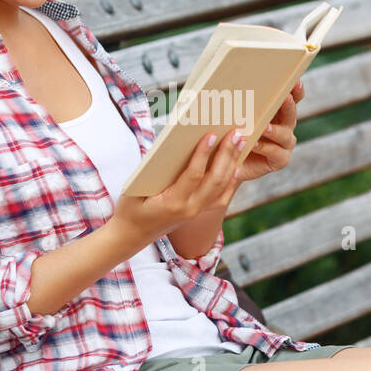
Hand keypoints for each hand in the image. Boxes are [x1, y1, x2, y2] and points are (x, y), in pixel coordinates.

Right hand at [110, 128, 243, 248]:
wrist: (132, 236)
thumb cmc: (130, 209)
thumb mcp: (135, 189)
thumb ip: (153, 171)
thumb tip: (174, 146)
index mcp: (173, 203)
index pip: (194, 175)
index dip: (203, 154)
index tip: (211, 135)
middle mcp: (190, 209)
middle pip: (215, 179)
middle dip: (226, 154)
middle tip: (235, 134)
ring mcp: (197, 212)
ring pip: (222, 187)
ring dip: (232, 163)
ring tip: (240, 143)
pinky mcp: (199, 213)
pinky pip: (221, 198)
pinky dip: (231, 182)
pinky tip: (236, 167)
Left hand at [233, 79, 302, 183]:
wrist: (230, 162)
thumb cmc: (234, 134)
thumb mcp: (237, 116)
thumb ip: (241, 104)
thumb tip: (229, 84)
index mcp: (278, 112)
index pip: (293, 98)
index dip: (296, 90)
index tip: (296, 81)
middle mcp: (285, 126)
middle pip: (291, 114)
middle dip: (288, 105)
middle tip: (286, 98)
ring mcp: (284, 143)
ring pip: (285, 135)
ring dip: (274, 130)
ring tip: (265, 128)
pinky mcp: (280, 159)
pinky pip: (276, 153)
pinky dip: (265, 148)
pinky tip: (254, 144)